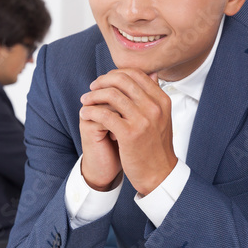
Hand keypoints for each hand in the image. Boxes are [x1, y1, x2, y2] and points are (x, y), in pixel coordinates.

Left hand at [79, 68, 176, 195]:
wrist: (159, 174)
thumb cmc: (156, 146)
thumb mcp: (162, 117)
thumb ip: (154, 96)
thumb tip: (151, 73)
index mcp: (162, 100)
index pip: (136, 74)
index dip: (116, 74)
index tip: (104, 81)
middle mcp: (154, 107)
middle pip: (122, 80)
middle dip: (102, 81)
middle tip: (92, 88)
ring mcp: (142, 120)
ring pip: (111, 95)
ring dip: (93, 96)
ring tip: (85, 101)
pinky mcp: (129, 134)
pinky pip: (104, 114)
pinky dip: (91, 111)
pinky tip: (85, 114)